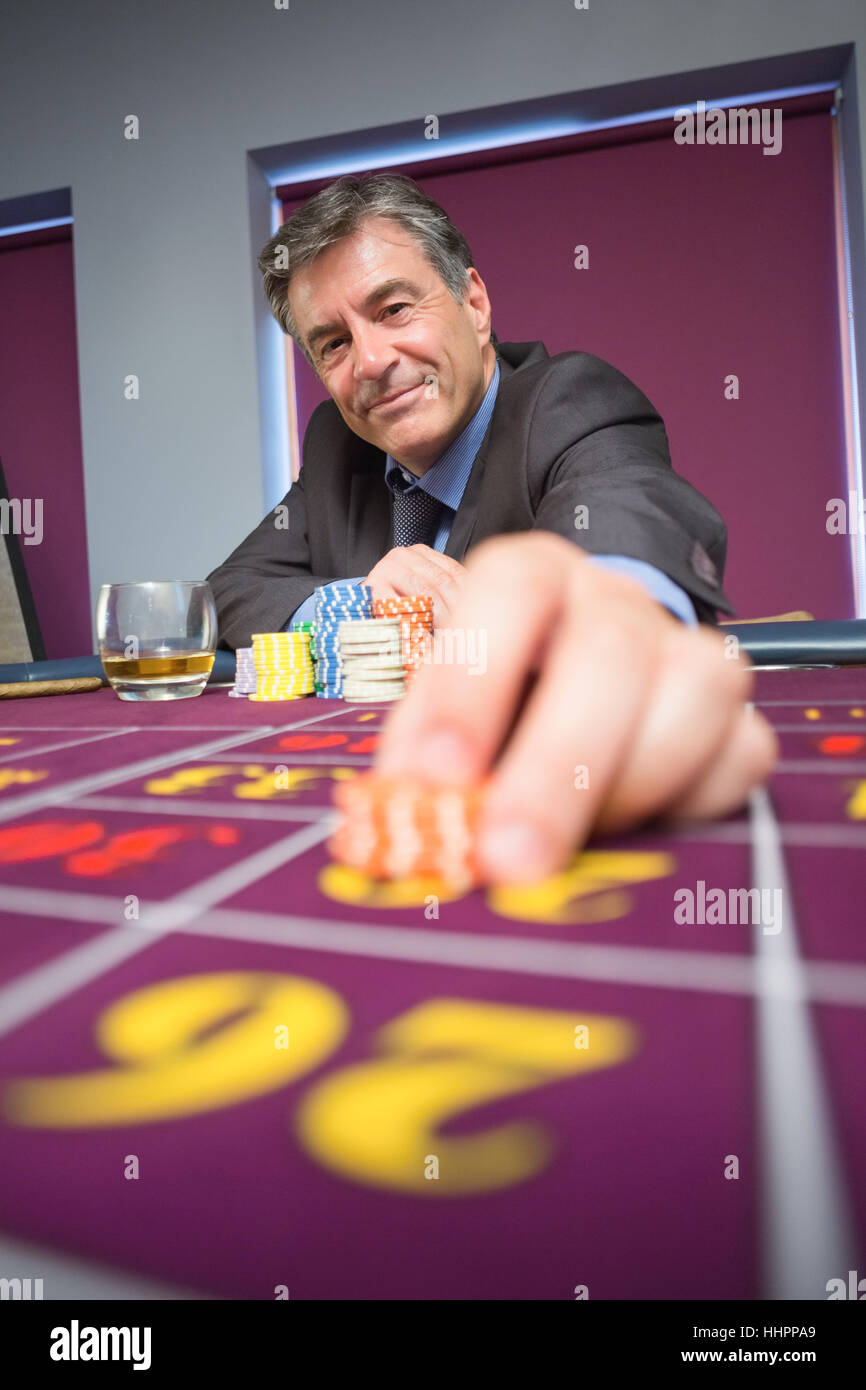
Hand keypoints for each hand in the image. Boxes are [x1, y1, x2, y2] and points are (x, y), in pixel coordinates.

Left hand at [374, 531, 778, 883]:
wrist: (571, 727)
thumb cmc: (494, 727)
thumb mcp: (443, 729)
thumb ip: (429, 760)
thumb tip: (413, 813)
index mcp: (533, 583)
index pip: (514, 587)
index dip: (472, 679)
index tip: (435, 773)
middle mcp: (614, 604)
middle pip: (608, 648)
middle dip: (556, 763)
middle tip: (508, 853)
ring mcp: (686, 654)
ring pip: (696, 686)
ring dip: (631, 781)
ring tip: (579, 842)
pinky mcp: (736, 720)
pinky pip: (741, 752)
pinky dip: (691, 804)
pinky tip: (639, 832)